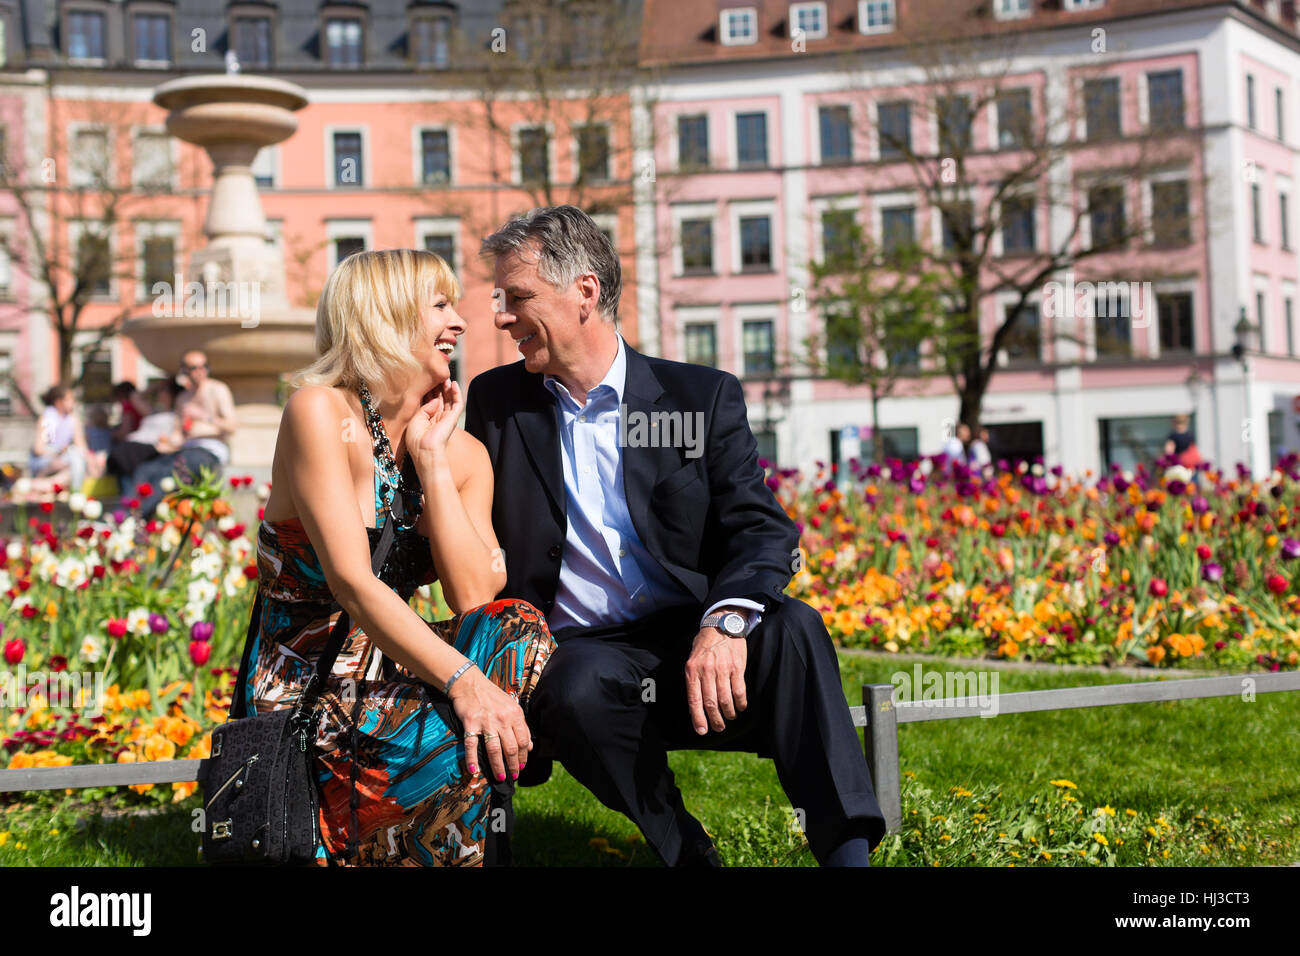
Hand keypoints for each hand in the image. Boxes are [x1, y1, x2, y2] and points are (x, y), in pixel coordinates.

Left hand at [406, 380, 462, 469]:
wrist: (425, 451)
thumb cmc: (416, 439)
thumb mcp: (415, 419)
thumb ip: (424, 407)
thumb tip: (435, 399)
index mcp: (427, 419)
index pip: (429, 401)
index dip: (428, 390)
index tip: (425, 378)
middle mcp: (437, 417)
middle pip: (439, 398)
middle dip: (438, 386)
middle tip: (436, 374)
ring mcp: (446, 418)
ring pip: (449, 399)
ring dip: (447, 388)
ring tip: (445, 376)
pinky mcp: (453, 418)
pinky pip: (458, 403)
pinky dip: (456, 393)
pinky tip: (453, 384)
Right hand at [446, 665, 530, 781]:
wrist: (469, 683)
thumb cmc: (491, 696)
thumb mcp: (511, 707)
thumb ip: (521, 726)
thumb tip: (529, 746)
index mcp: (515, 715)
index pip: (523, 740)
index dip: (524, 756)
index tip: (522, 766)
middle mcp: (503, 719)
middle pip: (511, 748)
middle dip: (514, 765)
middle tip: (514, 776)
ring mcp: (486, 722)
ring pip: (495, 750)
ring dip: (498, 766)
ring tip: (501, 777)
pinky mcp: (471, 723)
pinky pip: (471, 745)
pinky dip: (472, 759)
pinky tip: (474, 771)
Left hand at [684, 626, 747, 734]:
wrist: (721, 624)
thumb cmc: (705, 644)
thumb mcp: (692, 659)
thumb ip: (693, 680)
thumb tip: (695, 705)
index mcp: (692, 670)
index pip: (694, 700)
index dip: (698, 718)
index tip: (702, 730)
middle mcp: (706, 670)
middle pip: (711, 703)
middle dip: (715, 720)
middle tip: (719, 728)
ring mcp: (722, 669)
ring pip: (726, 700)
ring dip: (729, 713)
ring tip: (730, 717)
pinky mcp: (737, 667)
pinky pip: (739, 691)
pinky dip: (740, 703)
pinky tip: (740, 707)